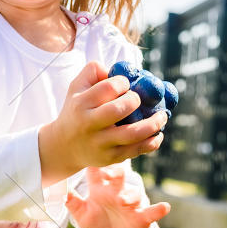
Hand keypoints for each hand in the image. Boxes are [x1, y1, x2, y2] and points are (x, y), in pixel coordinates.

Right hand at [39, 61, 169, 187]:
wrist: (64, 146)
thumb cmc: (77, 110)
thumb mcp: (77, 87)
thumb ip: (94, 71)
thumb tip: (122, 70)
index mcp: (81, 103)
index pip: (109, 88)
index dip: (123, 83)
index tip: (126, 85)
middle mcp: (89, 124)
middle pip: (119, 109)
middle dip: (135, 100)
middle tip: (139, 100)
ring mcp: (100, 143)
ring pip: (132, 133)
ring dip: (153, 124)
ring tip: (162, 115)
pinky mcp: (110, 157)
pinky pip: (136, 150)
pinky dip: (151, 142)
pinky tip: (158, 134)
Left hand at [65, 163, 171, 227]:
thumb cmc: (98, 224)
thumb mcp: (81, 214)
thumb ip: (71, 200)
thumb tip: (57, 186)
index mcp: (101, 189)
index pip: (98, 172)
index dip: (95, 165)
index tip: (91, 156)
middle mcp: (117, 193)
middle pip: (118, 177)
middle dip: (116, 172)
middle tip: (111, 171)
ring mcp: (131, 204)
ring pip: (134, 194)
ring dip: (130, 195)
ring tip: (123, 201)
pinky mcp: (143, 218)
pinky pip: (152, 212)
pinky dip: (158, 210)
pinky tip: (164, 207)